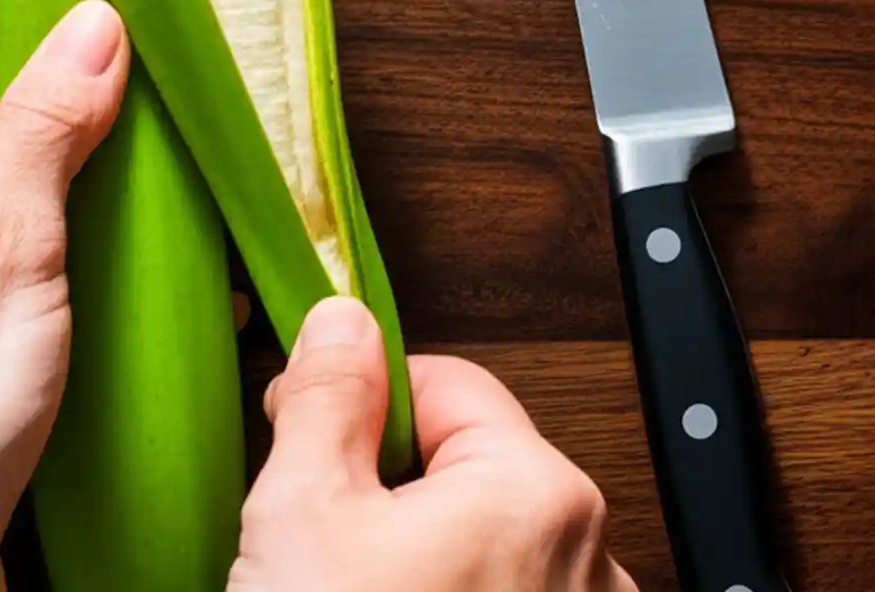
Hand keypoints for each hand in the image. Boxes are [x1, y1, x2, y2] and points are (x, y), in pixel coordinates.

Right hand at [230, 297, 638, 591]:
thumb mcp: (303, 512)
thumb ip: (328, 398)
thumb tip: (343, 322)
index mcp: (534, 492)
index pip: (444, 383)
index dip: (363, 400)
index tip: (308, 426)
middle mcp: (585, 553)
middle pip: (466, 460)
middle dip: (387, 480)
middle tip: (320, 531)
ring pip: (478, 531)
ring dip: (415, 543)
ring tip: (348, 584)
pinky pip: (501, 586)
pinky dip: (449, 587)